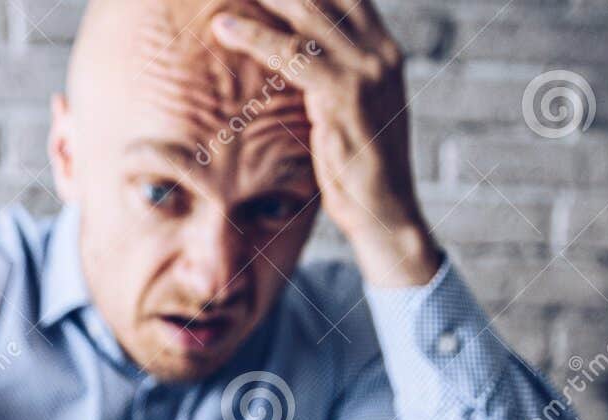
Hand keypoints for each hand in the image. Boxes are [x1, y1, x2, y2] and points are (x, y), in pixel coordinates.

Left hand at [212, 0, 441, 286]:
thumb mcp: (353, 110)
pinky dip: (253, 36)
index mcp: (384, 50)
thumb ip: (333, 76)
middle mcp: (380, 52)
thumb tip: (298, 57)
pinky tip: (222, 27)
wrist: (385, 212)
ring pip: (306, 12)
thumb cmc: (360, 168)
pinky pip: (291, 54)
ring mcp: (366, 70)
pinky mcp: (344, 95)